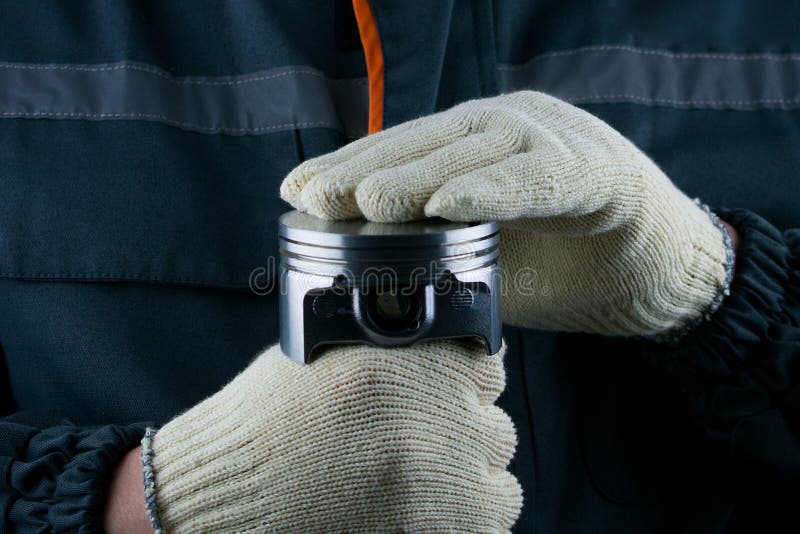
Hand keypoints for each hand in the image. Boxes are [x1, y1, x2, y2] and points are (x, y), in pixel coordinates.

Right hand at [141, 342, 520, 531]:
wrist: (232, 490)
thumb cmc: (272, 420)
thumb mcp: (334, 356)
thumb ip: (402, 359)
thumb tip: (448, 361)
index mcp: (421, 366)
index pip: (490, 368)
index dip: (468, 384)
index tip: (451, 398)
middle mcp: (444, 422)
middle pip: (497, 430)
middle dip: (466, 439)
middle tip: (428, 449)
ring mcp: (447, 487)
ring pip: (503, 490)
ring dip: (474, 488)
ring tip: (430, 489)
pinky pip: (489, 532)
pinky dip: (468, 528)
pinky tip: (430, 518)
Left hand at [281, 91, 732, 336]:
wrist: (651, 275)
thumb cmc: (558, 266)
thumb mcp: (482, 264)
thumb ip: (433, 259)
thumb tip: (362, 279)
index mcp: (479, 148)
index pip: (404, 152)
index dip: (350, 167)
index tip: (295, 191)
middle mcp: (512, 129)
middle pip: (429, 144)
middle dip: (367, 170)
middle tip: (313, 198)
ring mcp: (557, 142)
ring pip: (477, 152)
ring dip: (420, 176)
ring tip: (367, 203)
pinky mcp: (601, 172)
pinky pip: (540, 179)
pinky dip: (495, 191)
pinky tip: (450, 207)